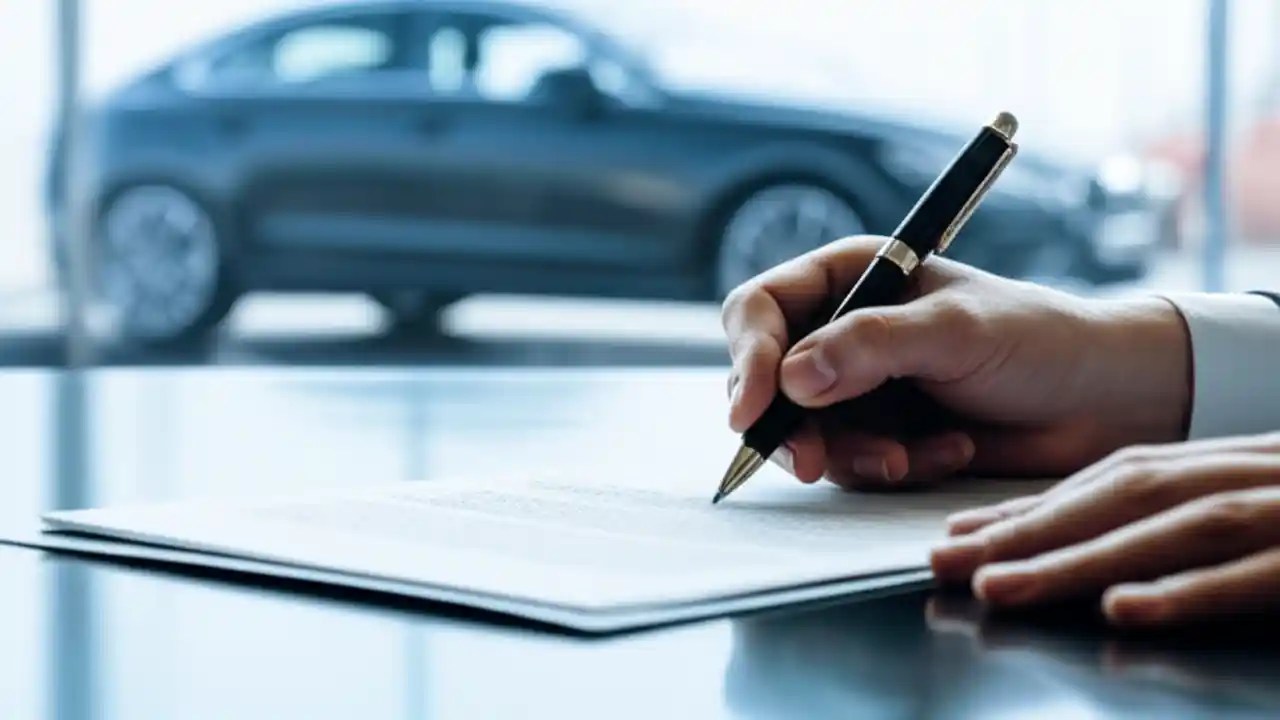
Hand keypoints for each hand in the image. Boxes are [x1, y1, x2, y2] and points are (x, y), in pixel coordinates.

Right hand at [721, 236, 1190, 486]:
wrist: (1102, 402)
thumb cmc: (1038, 342)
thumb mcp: (956, 332)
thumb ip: (872, 346)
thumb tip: (792, 379)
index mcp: (849, 277)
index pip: (761, 310)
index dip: (748, 358)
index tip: (751, 409)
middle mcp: (841, 328)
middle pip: (767, 378)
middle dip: (789, 424)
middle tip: (814, 462)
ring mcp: (856, 385)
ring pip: (801, 430)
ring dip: (849, 454)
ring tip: (910, 458)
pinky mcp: (878, 433)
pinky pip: (845, 462)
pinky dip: (886, 467)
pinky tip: (943, 453)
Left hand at [931, 433, 1279, 625]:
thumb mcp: (1258, 496)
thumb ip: (1187, 510)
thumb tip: (1102, 551)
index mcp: (1222, 466)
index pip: (1111, 483)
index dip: (1031, 508)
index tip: (959, 535)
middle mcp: (1242, 478)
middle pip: (1122, 499)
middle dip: (1027, 531)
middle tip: (947, 562)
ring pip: (1170, 531)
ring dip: (1078, 559)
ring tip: (998, 586)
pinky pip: (1249, 576)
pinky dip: (1183, 592)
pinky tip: (1120, 608)